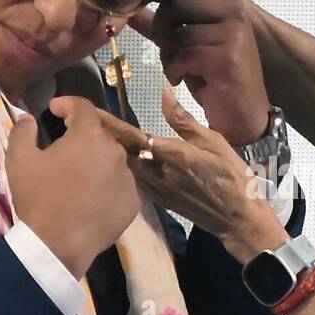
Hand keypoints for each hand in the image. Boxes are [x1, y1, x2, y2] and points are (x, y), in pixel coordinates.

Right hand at [6, 96, 139, 277]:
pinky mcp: (132, 203)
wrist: (58, 245)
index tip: (54, 109)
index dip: (67, 104)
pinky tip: (89, 198)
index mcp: (89, 136)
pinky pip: (118, 186)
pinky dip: (106, 186)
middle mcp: (115, 152)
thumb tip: (29, 119)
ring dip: (95, 162)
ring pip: (111, 161)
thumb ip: (23, 130)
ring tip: (76, 176)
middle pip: (99, 135)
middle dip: (81, 136)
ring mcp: (128, 179)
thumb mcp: (19, 159)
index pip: (82, 107)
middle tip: (62, 146)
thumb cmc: (39, 197)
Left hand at [98, 87, 288, 263]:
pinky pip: (131, 179)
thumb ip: (184, 121)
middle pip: (118, 152)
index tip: (85, 110)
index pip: (129, 136)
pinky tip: (114, 159)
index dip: (106, 123)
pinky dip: (119, 166)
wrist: (237, 220)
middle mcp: (156, 174)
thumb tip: (163, 94)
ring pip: (122, 167)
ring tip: (91, 135)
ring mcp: (154, 190)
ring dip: (106, 152)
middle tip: (77, 118)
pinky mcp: (156, 200)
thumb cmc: (232, 177)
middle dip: (98, 135)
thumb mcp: (214, 142)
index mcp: (170, 155)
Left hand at [128, 0, 270, 145]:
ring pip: (177, 31)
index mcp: (226, 2)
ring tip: (175, 69)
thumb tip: (130, 9)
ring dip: (166, 54)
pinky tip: (178, 80)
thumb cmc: (216, 81)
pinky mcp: (226, 58)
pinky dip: (172, 70)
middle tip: (166, 49)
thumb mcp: (186, 47)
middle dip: (160, 26)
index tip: (150, 22)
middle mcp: (233, 11)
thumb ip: (162, 26)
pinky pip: (182, 55)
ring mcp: (233, 33)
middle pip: (175, 0)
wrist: (244, 117)